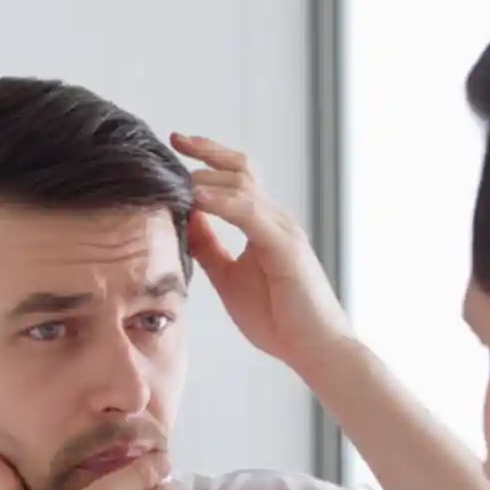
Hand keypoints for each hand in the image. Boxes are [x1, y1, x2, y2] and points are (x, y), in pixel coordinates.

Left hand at [170, 133, 352, 375]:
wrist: (315, 350)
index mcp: (263, 226)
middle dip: (206, 151)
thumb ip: (210, 248)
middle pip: (241, 169)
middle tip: (175, 138)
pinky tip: (197, 198)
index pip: (235, 179)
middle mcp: (276, 220)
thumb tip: (186, 222)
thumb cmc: (278, 319)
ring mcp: (283, 231)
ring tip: (178, 170)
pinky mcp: (285, 248)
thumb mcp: (229, 277)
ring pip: (243, 186)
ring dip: (207, 176)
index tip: (176, 147)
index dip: (206, 160)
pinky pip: (250, 214)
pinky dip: (222, 202)